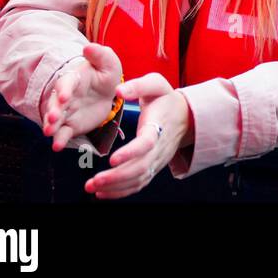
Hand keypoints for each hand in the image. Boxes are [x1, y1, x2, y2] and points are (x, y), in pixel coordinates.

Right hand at [42, 42, 122, 151]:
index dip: (64, 90)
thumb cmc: (104, 75)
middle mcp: (66, 97)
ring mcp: (66, 112)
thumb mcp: (108, 63)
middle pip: (56, 103)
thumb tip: (88, 46)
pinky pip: (63, 133)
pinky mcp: (70, 126)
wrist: (105, 93)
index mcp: (74, 79)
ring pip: (55, 120)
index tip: (64, 96)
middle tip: (53, 118)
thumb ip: (100, 55)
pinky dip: (59, 139)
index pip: (66, 84)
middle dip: (53, 110)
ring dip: (51, 126)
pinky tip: (57, 146)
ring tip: (49, 132)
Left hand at [85, 73, 190, 199]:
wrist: (185, 115)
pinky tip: (103, 193)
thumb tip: (119, 90)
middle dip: (117, 177)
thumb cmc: (166, 99)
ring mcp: (158, 159)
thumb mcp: (156, 84)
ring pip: (139, 179)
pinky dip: (121, 191)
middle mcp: (159, 147)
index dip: (130, 153)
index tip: (112, 159)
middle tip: (94, 181)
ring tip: (92, 188)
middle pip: (141, 167)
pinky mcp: (154, 167)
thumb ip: (138, 85)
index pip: (146, 143)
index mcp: (158, 126)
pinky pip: (139, 183)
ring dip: (115, 187)